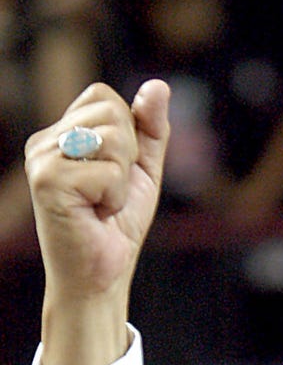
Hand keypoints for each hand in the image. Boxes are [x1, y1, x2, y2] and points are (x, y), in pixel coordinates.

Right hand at [24, 80, 169, 364]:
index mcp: (61, 134)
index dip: (127, 131)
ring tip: (103, 203)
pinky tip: (96, 215)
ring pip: (112, 136)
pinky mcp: (48, 180)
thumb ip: (150, 129)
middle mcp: (45, 141)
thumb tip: (158, 86)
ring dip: (122, 178)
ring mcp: (42, 159)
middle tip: (110, 192)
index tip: (117, 172)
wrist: (100, 278)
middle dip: (128, 155)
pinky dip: (115, 197)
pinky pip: (108, 170)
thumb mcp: (142, 172)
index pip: (103, 95)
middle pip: (110, 110)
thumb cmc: (117, 228)